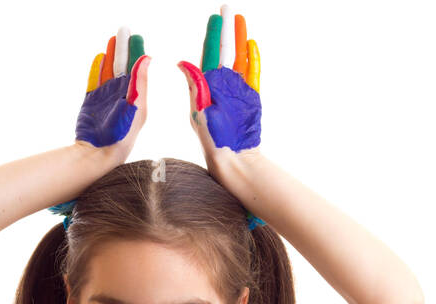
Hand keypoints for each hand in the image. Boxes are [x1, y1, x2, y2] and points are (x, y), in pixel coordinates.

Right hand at [73, 27, 150, 166]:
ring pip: (108, 70)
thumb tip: (146, 59)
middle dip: (123, 48)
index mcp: (135, 96)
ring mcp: (106, 97)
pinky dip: (96, 68)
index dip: (137, 51)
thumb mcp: (135, 108)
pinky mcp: (92, 101)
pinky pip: (94, 79)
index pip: (137, 68)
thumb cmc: (121, 136)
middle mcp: (121, 94)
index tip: (137, 37)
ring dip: (111, 54)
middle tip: (124, 30)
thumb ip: (139, 83)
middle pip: (122, 65)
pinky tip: (99, 58)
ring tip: (112, 39)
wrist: (99, 153)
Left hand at [177, 6, 261, 166]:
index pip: (210, 53)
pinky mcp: (251, 96)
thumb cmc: (212, 139)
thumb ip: (195, 87)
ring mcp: (237, 88)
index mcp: (206, 85)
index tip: (215, 17)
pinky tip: (252, 44)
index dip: (213, 34)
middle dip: (227, 29)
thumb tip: (182, 62)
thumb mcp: (199, 112)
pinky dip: (254, 58)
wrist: (234, 156)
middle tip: (228, 8)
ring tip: (240, 19)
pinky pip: (253, 72)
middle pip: (225, 50)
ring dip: (240, 38)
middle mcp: (221, 83)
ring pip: (239, 57)